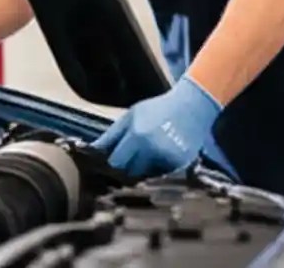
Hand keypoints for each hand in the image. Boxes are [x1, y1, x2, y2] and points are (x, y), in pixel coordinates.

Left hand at [91, 75, 221, 177]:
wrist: (192, 106)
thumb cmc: (158, 109)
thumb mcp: (131, 116)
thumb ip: (111, 136)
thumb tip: (91, 151)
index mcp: (138, 136)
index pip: (116, 163)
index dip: (113, 163)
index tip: (112, 160)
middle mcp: (153, 151)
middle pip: (130, 173)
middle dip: (127, 168)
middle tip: (132, 157)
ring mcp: (169, 160)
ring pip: (146, 177)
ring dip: (143, 171)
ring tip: (148, 154)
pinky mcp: (181, 167)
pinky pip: (161, 177)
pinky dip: (158, 171)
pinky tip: (161, 157)